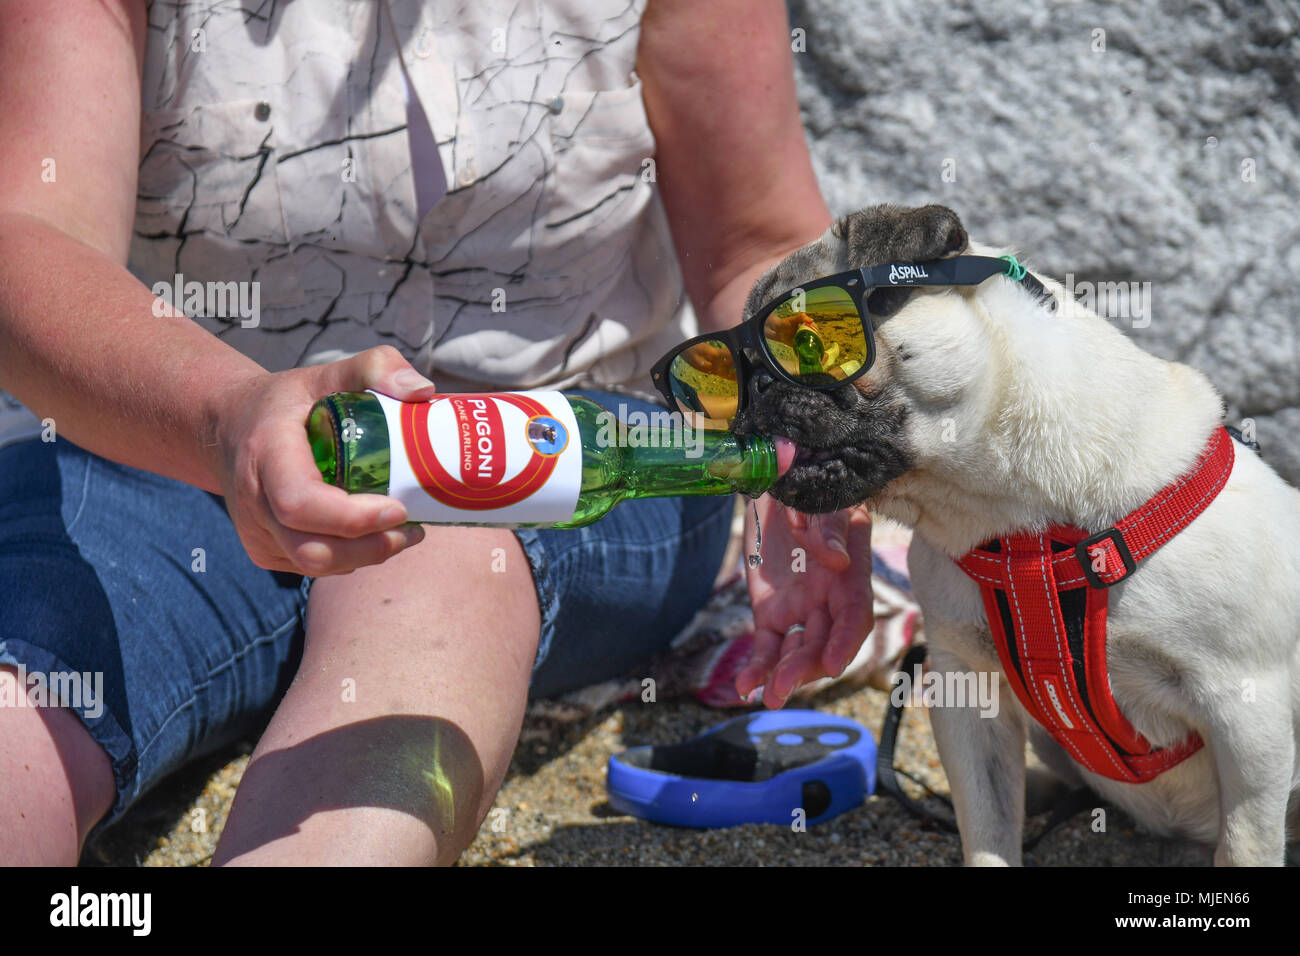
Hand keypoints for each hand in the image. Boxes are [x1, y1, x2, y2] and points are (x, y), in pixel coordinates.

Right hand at [211, 345, 440, 575]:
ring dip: (366, 556)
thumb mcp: (326, 372)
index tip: (399, 508)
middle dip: (370, 547)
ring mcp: (256, 531)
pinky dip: (349, 558)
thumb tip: (422, 391)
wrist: (228, 428)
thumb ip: (375, 367)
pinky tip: (374, 537)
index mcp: (265, 452)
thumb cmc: (288, 401)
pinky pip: (311, 567)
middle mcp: (253, 500)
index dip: (352, 517)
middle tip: (413, 527)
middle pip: (312, 549)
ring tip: (404, 533)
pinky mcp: (264, 550)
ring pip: (314, 565)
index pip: (300, 502)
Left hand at [735, 496, 873, 708]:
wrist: (775, 481)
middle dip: (806, 668)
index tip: (831, 665)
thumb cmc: (809, 484)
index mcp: (849, 573)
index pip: (854, 616)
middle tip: (782, 688)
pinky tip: (745, 686)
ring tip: (765, 694)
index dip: (845, 642)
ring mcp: (800, 608)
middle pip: (824, 642)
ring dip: (783, 675)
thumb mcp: (820, 498)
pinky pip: (768, 646)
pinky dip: (758, 668)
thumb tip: (835, 559)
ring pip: (797, 650)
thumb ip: (827, 526)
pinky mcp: (771, 611)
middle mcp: (829, 598)